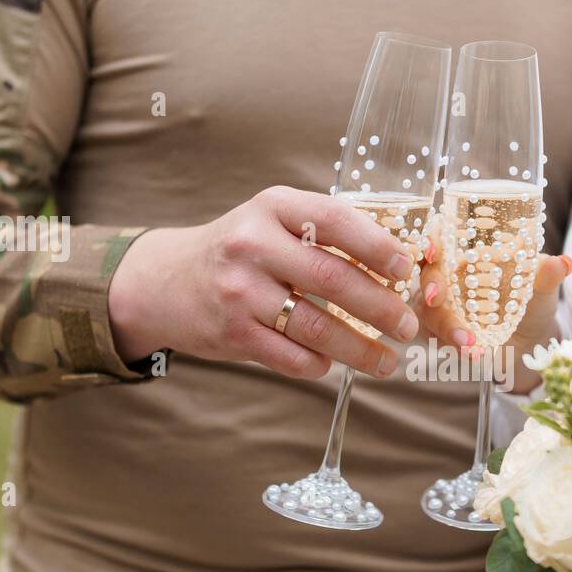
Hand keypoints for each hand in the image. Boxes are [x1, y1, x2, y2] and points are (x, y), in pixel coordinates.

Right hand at [107, 186, 419, 378]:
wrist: (163, 282)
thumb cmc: (239, 251)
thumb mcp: (271, 221)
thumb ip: (322, 232)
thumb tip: (396, 262)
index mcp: (272, 207)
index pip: (334, 220)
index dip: (376, 245)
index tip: (405, 269)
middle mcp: (253, 245)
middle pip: (333, 279)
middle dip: (381, 307)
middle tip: (408, 326)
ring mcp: (240, 292)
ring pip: (317, 327)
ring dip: (361, 349)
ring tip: (388, 361)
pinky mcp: (233, 334)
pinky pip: (292, 357)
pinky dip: (320, 364)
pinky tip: (332, 362)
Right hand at [416, 227, 571, 393]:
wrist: (530, 343)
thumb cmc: (531, 303)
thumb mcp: (541, 288)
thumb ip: (547, 274)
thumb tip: (565, 263)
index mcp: (468, 255)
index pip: (439, 239)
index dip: (429, 242)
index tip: (432, 251)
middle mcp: (449, 279)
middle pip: (426, 275)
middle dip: (430, 286)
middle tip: (438, 299)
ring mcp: (441, 308)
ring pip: (427, 312)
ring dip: (445, 326)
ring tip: (470, 343)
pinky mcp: (441, 335)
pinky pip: (434, 338)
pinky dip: (451, 346)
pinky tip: (473, 354)